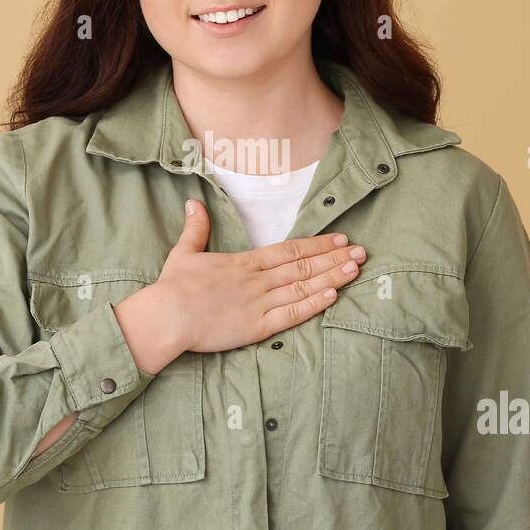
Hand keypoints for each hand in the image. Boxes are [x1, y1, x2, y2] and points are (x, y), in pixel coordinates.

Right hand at [150, 198, 365, 355]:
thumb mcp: (184, 252)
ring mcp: (260, 303)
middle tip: (361, 252)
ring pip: (303, 288)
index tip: (340, 239)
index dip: (317, 244)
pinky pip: (291, 314)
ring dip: (331, 277)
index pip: (289, 250)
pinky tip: (332, 296)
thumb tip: (193, 202)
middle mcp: (258, 280)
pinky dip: (313, 306)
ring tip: (355, 269)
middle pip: (304, 267)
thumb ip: (196, 228)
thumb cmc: (173, 287)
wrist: (167, 316)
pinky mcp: (257, 327)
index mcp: (245, 262)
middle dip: (334, 258)